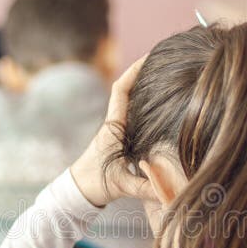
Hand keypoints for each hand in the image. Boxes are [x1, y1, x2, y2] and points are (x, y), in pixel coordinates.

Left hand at [71, 55, 153, 206]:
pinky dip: (146, 106)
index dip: (133, 71)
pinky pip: (134, 115)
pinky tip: (161, 107)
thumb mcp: (121, 186)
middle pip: (128, 90)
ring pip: (131, 102)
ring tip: (167, 78)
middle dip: (144, 74)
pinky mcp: (120, 138)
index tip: (148, 57)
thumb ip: (144, 187)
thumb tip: (167, 190)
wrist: (79, 190)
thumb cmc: (95, 184)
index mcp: (114, 127)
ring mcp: (117, 130)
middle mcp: (115, 124)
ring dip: (145, 89)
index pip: (121, 92)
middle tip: (165, 63)